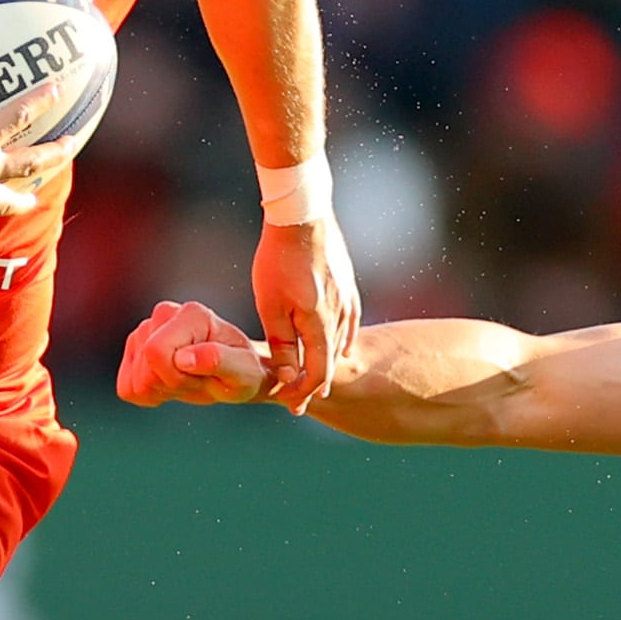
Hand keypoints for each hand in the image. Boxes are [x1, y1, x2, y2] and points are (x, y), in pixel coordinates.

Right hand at [115, 298, 270, 406]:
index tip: (201, 377)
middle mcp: (164, 314)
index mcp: (191, 315)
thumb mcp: (244, 372)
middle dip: (171, 385)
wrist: (236, 373)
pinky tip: (171, 382)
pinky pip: (126, 388)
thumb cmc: (245, 371)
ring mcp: (145, 330)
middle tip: (198, 378)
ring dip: (163, 389)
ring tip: (189, 378)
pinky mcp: (134, 349)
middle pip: (144, 370)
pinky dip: (149, 394)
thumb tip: (182, 358)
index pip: (156, 352)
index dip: (175, 377)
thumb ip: (217, 360)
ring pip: (135, 381)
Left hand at [250, 215, 359, 409]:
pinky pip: (350, 322)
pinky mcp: (348, 283)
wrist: (301, 214)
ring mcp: (348, 298)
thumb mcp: (271, 304)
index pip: (318, 371)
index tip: (292, 405)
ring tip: (317, 379)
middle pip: (331, 360)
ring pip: (341, 341)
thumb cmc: (278, 258)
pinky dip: (343, 340)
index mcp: (320, 322)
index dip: (304, 392)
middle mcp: (340, 314)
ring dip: (329, 363)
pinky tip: (340, 346)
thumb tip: (287, 374)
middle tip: (302, 402)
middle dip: (315, 383)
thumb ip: (282, 342)